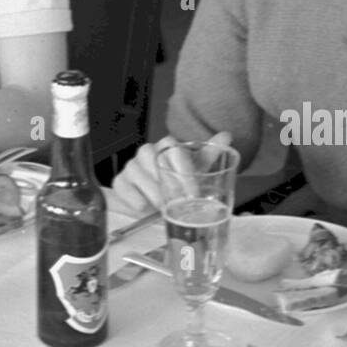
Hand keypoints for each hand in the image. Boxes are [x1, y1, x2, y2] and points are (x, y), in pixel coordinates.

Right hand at [110, 132, 232, 214]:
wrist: (156, 197)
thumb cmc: (178, 181)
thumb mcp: (196, 169)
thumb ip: (210, 153)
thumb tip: (226, 136)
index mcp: (167, 147)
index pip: (173, 149)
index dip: (184, 171)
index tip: (193, 193)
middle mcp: (146, 153)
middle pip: (152, 160)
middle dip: (167, 184)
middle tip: (179, 203)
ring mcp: (131, 167)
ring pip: (138, 175)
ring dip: (152, 194)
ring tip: (164, 209)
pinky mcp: (120, 182)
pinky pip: (124, 189)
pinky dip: (136, 201)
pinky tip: (146, 210)